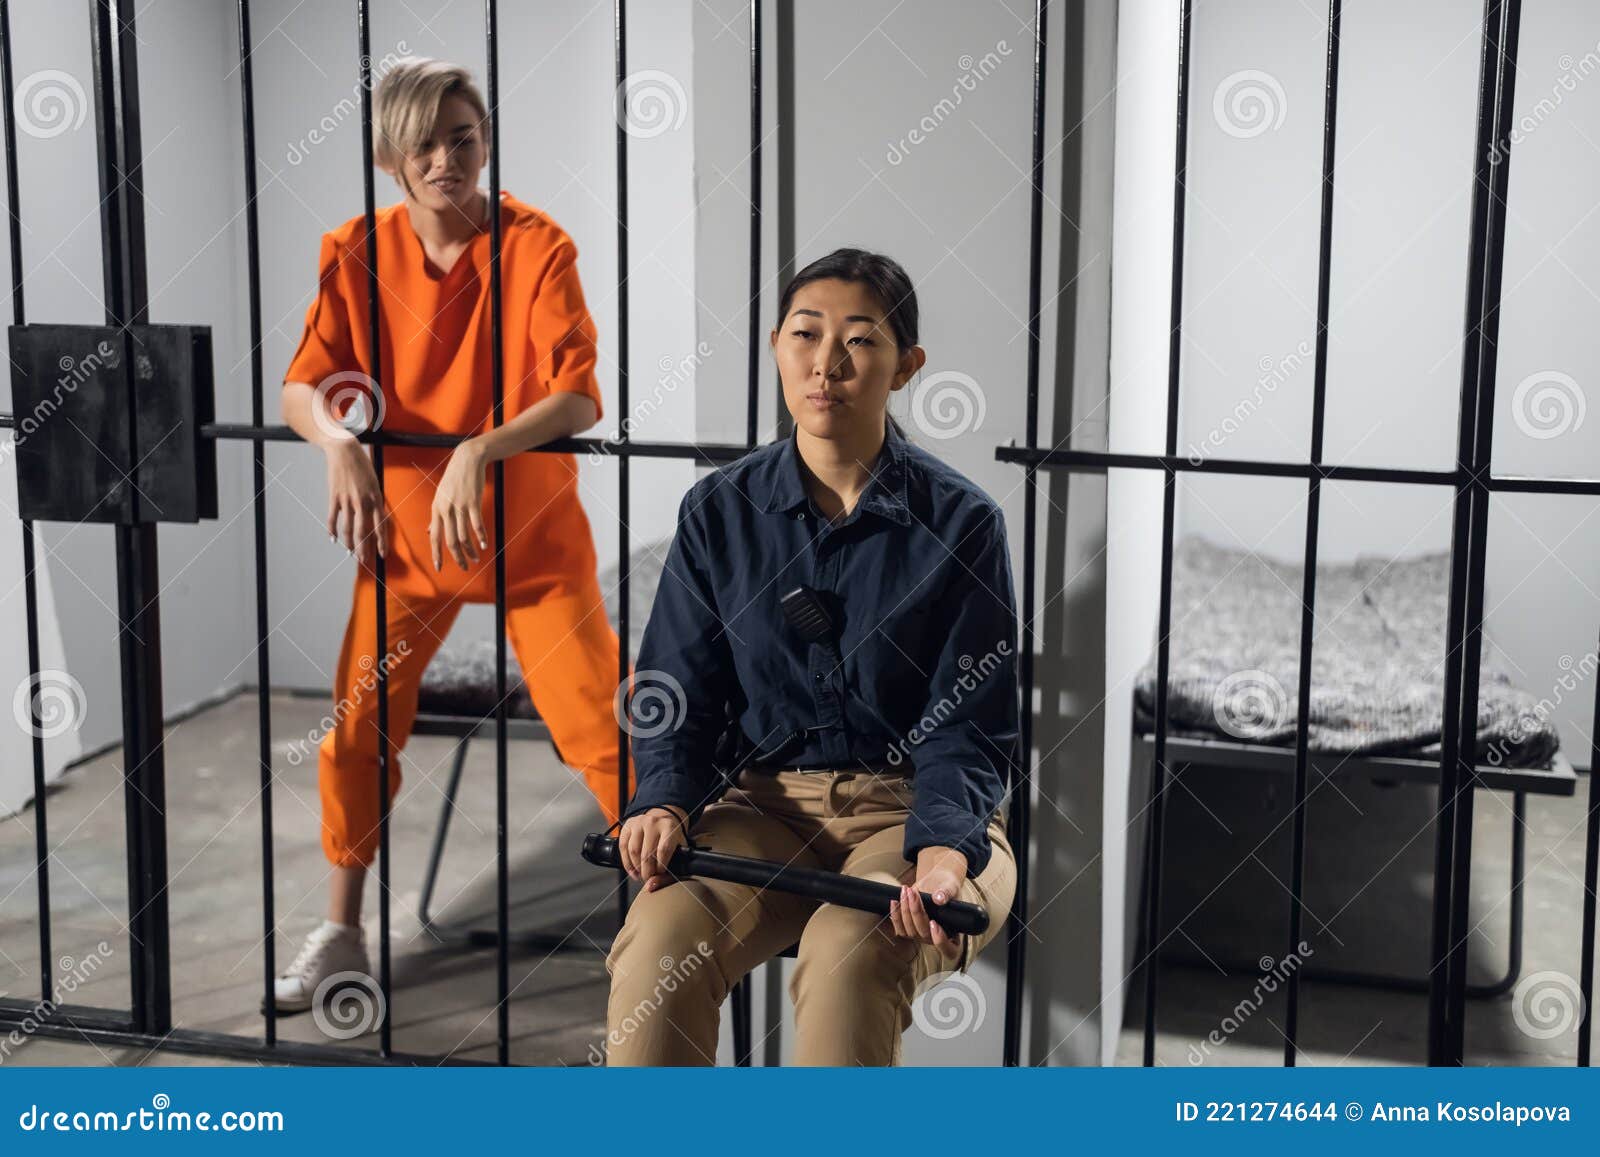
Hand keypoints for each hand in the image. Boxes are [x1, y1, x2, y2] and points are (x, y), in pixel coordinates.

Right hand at [325, 440, 388, 566]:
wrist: (345, 450)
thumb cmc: (362, 466)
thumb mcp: (374, 483)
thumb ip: (374, 501)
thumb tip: (375, 517)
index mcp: (376, 498)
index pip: (380, 525)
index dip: (381, 542)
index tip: (383, 555)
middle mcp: (363, 501)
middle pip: (364, 531)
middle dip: (365, 548)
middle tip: (364, 561)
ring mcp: (348, 499)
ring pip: (349, 528)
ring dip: (349, 543)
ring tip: (350, 553)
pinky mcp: (335, 496)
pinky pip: (333, 518)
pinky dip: (332, 530)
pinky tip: (333, 539)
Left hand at [430, 439, 488, 570]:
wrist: (467, 460)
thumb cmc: (454, 479)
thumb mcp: (440, 497)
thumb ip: (436, 516)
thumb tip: (430, 531)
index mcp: (436, 510)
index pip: (434, 537)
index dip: (436, 554)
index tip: (439, 568)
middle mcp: (446, 510)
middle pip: (450, 541)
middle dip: (457, 557)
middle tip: (464, 567)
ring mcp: (460, 506)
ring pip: (464, 536)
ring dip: (470, 550)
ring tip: (476, 558)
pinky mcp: (473, 502)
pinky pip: (476, 525)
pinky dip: (481, 537)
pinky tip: (484, 545)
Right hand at [618, 805, 689, 891]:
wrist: (663, 819)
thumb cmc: (671, 838)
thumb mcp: (677, 852)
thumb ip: (667, 873)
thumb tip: (650, 886)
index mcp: (669, 827)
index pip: (663, 850)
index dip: (660, 866)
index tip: (660, 873)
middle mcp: (653, 822)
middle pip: (647, 853)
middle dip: (646, 871)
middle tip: (648, 878)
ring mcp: (639, 822)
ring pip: (633, 850)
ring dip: (636, 868)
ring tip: (640, 874)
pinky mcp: (628, 825)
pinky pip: (623, 846)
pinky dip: (626, 862)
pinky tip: (632, 870)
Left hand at [887, 846, 967, 961]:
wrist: (935, 882)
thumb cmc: (947, 886)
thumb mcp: (951, 886)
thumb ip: (947, 892)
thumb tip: (939, 899)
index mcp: (953, 933)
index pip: (949, 950)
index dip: (940, 940)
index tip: (934, 923)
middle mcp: (936, 938)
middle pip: (924, 934)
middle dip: (916, 912)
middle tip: (914, 893)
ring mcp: (921, 935)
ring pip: (910, 931)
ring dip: (905, 910)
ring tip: (906, 891)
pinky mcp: (910, 928)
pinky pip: (900, 928)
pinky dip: (896, 915)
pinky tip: (895, 901)